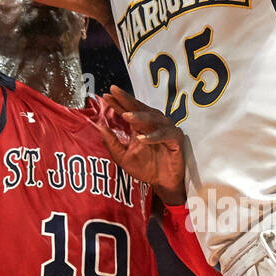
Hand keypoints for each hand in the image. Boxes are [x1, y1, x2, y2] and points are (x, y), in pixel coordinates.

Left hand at [98, 85, 185, 200]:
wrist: (162, 183)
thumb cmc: (145, 168)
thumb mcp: (123, 157)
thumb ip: (112, 143)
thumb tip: (100, 127)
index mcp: (140, 126)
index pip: (128, 110)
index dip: (118, 102)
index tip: (105, 95)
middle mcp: (153, 124)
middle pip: (140, 108)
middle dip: (127, 100)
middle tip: (116, 93)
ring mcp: (165, 130)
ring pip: (153, 119)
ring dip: (139, 117)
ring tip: (126, 115)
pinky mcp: (175, 139)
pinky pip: (164, 135)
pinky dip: (153, 136)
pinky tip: (142, 138)